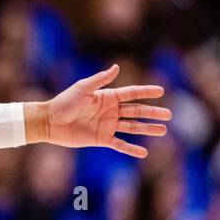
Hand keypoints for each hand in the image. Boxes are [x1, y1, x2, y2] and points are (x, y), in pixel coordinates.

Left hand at [27, 64, 170, 157]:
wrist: (50, 122)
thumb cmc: (64, 102)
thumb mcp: (82, 88)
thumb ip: (100, 80)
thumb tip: (117, 67)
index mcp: (107, 97)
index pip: (131, 94)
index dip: (146, 92)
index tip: (162, 91)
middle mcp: (110, 111)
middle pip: (136, 111)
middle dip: (153, 113)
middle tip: (170, 115)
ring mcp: (107, 125)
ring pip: (132, 127)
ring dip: (148, 129)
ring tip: (163, 130)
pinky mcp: (101, 139)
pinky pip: (120, 144)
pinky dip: (131, 149)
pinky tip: (144, 152)